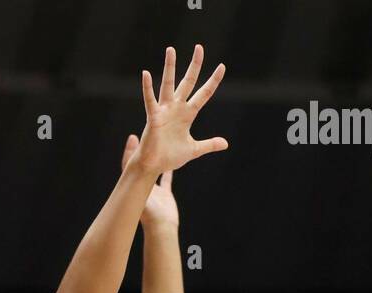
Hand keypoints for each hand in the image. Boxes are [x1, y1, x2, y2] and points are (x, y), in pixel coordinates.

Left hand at [122, 135, 179, 227]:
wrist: (161, 228)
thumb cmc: (150, 215)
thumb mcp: (141, 196)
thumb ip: (137, 183)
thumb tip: (130, 167)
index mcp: (136, 185)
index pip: (130, 165)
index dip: (130, 151)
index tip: (132, 137)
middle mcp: (144, 186)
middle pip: (142, 164)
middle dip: (142, 150)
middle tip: (143, 136)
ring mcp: (154, 191)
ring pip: (155, 170)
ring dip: (156, 159)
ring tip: (158, 144)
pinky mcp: (165, 195)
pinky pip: (167, 179)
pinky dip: (169, 171)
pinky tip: (172, 160)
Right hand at [136, 45, 227, 179]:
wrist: (154, 166)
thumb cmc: (170, 157)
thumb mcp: (194, 150)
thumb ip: (209, 144)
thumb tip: (225, 144)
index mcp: (187, 114)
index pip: (204, 94)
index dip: (213, 81)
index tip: (222, 67)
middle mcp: (177, 108)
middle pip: (188, 82)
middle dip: (194, 66)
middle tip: (200, 47)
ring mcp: (164, 111)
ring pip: (168, 84)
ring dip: (170, 67)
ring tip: (171, 49)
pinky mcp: (153, 117)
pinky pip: (150, 100)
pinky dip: (147, 88)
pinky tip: (146, 74)